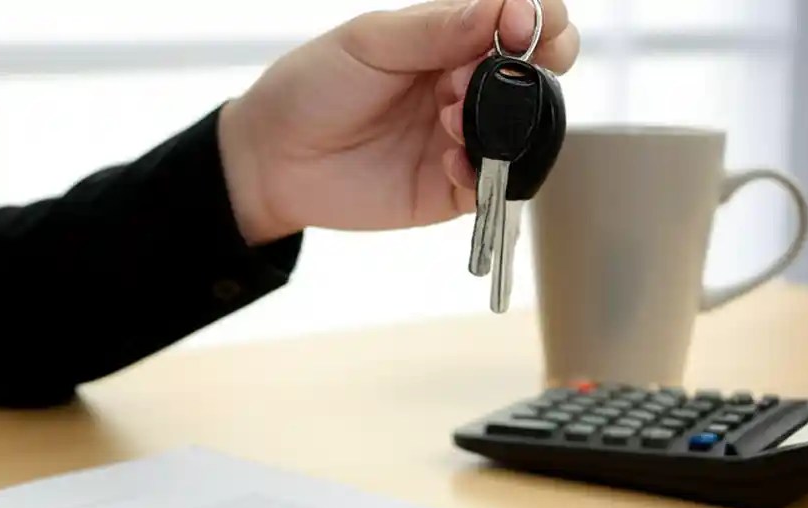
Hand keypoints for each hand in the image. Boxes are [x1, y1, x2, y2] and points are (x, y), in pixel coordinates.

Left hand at [218, 0, 579, 243]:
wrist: (270, 158)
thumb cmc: (312, 87)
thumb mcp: (370, 43)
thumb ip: (437, 28)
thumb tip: (506, 7)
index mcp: (450, 37)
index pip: (519, 18)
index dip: (537, 18)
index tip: (522, 24)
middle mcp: (464, 85)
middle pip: (536, 72)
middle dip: (535, 66)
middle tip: (504, 67)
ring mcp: (461, 138)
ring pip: (521, 129)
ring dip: (503, 120)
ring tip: (450, 115)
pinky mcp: (449, 189)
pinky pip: (492, 184)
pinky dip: (483, 171)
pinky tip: (449, 160)